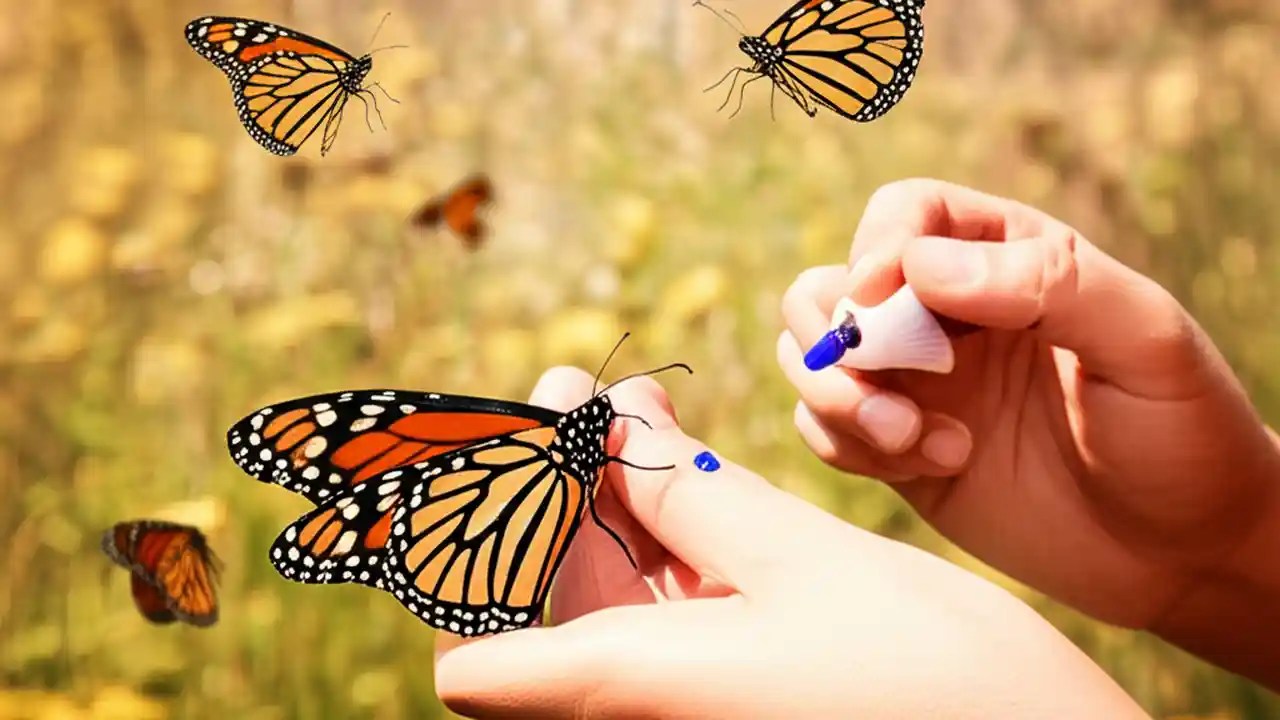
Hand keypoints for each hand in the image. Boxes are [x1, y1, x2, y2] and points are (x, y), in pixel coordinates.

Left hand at [433, 367, 1147, 718]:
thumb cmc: (939, 676)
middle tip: (575, 387)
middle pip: (545, 590)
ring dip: (606, 487)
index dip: (464, 551)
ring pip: (606, 585)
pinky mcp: (733, 683)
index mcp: (633, 689)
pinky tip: (670, 453)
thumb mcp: (801, 558)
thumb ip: (689, 490)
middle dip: (551, 478)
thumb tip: (602, 428)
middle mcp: (644, 707)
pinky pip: (664, 598)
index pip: (481, 648)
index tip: (487, 454)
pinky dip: (660, 523)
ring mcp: (688, 697)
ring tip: (616, 401)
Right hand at [779, 179, 1279, 685]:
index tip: (878, 295)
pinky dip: (849, 446)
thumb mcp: (1144, 342)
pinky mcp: (899, 450)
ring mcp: (916, 384)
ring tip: (911, 441)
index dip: (878, 244)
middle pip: (831, 286)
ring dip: (837, 396)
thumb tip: (922, 267)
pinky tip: (933, 467)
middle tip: (884, 393)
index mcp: (1007, 258)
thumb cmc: (1182, 433)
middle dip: (832, 334)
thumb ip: (1048, 284)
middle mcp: (945, 315)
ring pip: (809, 357)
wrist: (1181, 552)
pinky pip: (823, 429)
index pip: (907, 213)